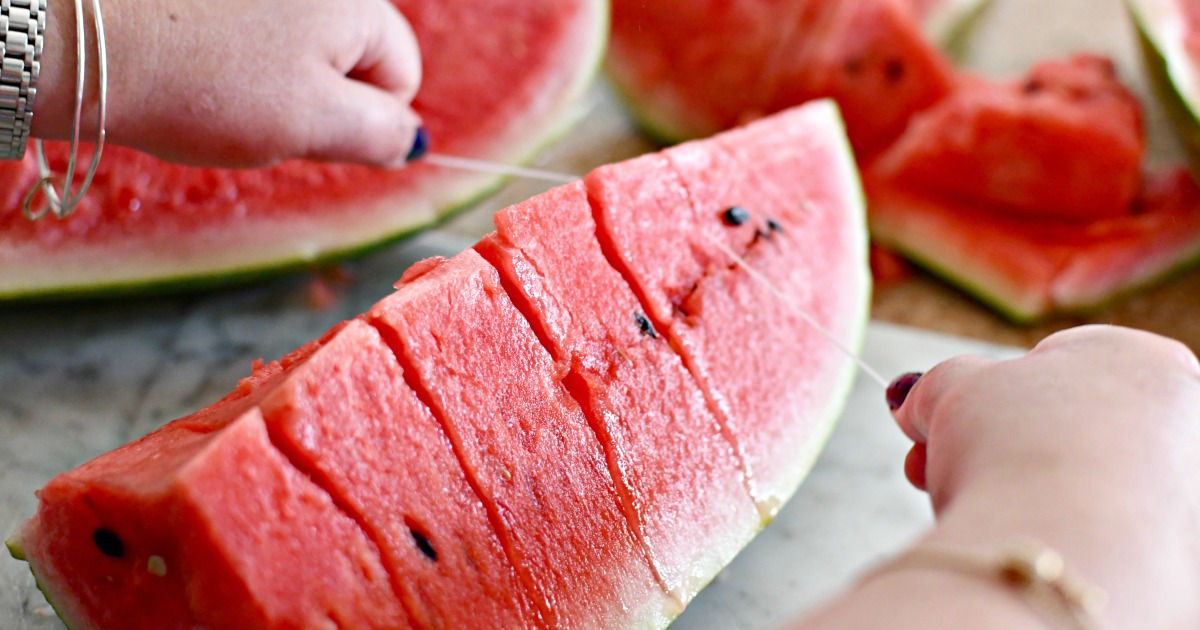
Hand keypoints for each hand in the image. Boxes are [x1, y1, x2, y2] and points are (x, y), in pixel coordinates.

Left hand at [31, 0, 422, 167]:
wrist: (76, 39)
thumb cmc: (200, 85)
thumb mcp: (310, 125)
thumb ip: (380, 134)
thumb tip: (410, 139)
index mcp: (354, 1)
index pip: (401, 73)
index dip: (365, 118)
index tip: (309, 131)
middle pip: (349, 51)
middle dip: (317, 93)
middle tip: (260, 113)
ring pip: (297, 41)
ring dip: (272, 75)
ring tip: (217, 89)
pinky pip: (250, 23)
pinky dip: (231, 50)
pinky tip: (193, 63)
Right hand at [890, 325, 1199, 627]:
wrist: (1056, 551)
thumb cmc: (1014, 453)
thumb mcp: (952, 389)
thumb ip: (936, 384)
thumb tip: (911, 399)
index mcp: (1146, 360)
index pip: (1056, 366)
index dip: (990, 398)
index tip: (948, 427)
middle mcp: (1185, 422)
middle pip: (1072, 428)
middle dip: (1000, 448)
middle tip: (943, 470)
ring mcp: (1187, 494)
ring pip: (1087, 486)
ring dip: (1027, 492)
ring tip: (980, 510)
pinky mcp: (1178, 559)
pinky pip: (1102, 539)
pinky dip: (1062, 541)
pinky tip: (1025, 547)